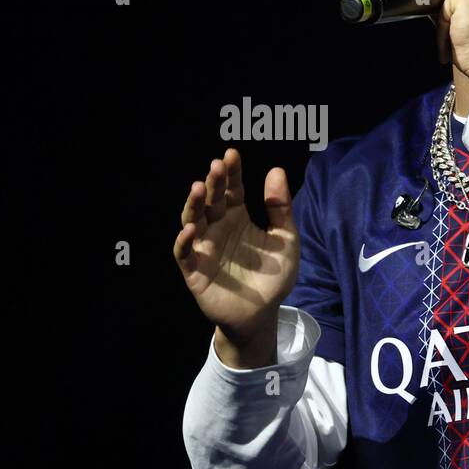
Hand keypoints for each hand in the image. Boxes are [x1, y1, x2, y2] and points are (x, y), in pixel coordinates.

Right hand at [173, 147, 299, 345]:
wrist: (262, 314)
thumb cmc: (272, 276)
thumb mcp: (285, 241)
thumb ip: (281, 208)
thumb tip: (276, 170)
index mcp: (237, 217)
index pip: (232, 190)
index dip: (231, 172)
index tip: (232, 154)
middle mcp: (217, 228)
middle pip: (211, 201)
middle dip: (213, 183)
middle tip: (216, 166)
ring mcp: (204, 248)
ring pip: (192, 220)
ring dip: (194, 204)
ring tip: (199, 188)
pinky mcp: (194, 270)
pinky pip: (184, 253)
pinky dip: (184, 241)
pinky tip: (191, 229)